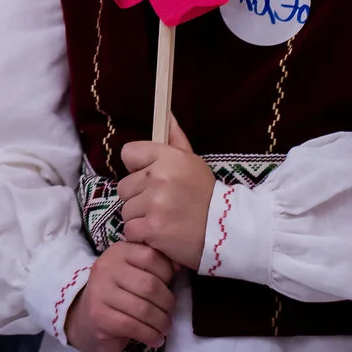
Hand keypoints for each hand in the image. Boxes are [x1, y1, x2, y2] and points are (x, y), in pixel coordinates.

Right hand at [66, 241, 178, 351]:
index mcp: (118, 252)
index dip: (167, 274)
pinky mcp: (99, 316)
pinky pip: (134, 326)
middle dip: (167, 303)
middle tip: (169, 313)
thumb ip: (154, 266)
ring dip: (161, 323)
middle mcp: (106, 268)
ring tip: (164, 328)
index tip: (168, 287)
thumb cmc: (118, 295)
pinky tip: (155, 340)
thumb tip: (180, 265)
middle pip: (150, 285)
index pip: (151, 257)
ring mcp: (100, 292)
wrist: (84, 320)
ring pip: (144, 309)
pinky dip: (151, 336)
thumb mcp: (133, 272)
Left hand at [118, 120, 214, 270]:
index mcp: (169, 157)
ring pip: (126, 211)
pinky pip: (130, 230)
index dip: (138, 168)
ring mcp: (154, 204)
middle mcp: (159, 177)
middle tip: (163, 204)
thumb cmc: (205, 195)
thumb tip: (167, 115)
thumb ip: (175, 139)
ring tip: (165, 220)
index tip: (152, 179)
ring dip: (141, 218)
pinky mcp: (152, 229)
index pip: (128, 153)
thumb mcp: (193, 162)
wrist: (227, 231)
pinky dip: (142, 236)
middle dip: (139, 197)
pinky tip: (161, 235)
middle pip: (124, 186)